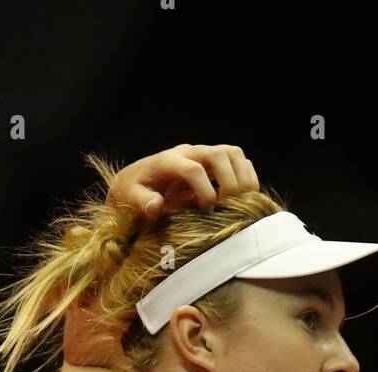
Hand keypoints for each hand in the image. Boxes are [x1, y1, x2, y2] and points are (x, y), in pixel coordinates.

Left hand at [106, 143, 259, 219]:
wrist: (138, 181)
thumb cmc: (135, 192)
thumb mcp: (131, 198)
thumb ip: (142, 201)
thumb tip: (155, 206)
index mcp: (168, 161)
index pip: (194, 169)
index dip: (205, 192)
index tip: (207, 212)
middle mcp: (189, 153)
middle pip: (220, 154)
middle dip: (230, 182)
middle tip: (229, 207)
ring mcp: (203, 155)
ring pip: (233, 154)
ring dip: (243, 177)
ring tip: (241, 202)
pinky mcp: (212, 163)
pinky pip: (238, 161)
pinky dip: (246, 177)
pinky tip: (242, 199)